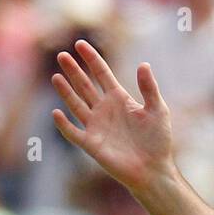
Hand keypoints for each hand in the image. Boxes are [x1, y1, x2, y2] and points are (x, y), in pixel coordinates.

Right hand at [51, 41, 173, 193]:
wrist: (153, 170)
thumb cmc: (158, 141)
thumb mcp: (157, 110)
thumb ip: (149, 88)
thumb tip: (143, 64)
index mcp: (119, 99)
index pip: (101, 74)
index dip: (91, 59)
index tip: (80, 44)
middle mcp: (104, 110)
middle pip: (85, 86)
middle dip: (73, 71)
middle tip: (62, 55)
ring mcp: (96, 127)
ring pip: (76, 105)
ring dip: (66, 92)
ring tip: (56, 76)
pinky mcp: (92, 145)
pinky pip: (73, 133)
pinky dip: (64, 124)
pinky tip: (56, 112)